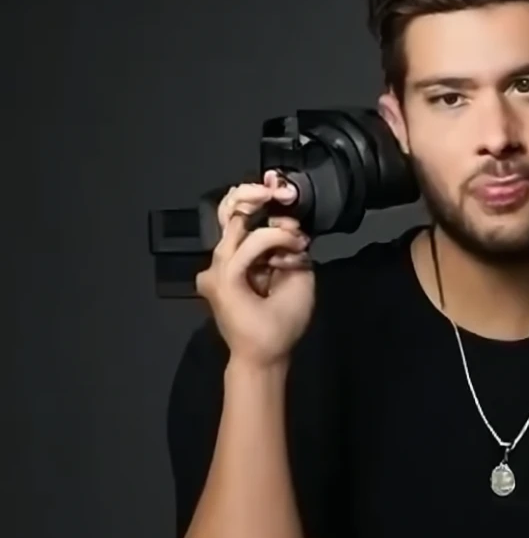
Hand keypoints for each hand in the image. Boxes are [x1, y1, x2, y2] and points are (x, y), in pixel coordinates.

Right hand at [195, 170, 313, 366]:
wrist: (269, 352)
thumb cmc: (283, 319)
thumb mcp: (298, 273)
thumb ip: (291, 245)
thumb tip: (288, 220)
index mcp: (242, 254)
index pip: (242, 213)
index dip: (259, 193)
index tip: (281, 185)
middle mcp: (227, 256)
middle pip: (229, 208)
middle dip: (255, 193)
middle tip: (280, 190)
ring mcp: (221, 265)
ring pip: (236, 221)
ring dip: (273, 223)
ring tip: (295, 236)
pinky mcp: (224, 277)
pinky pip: (246, 246)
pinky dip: (272, 240)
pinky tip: (292, 247)